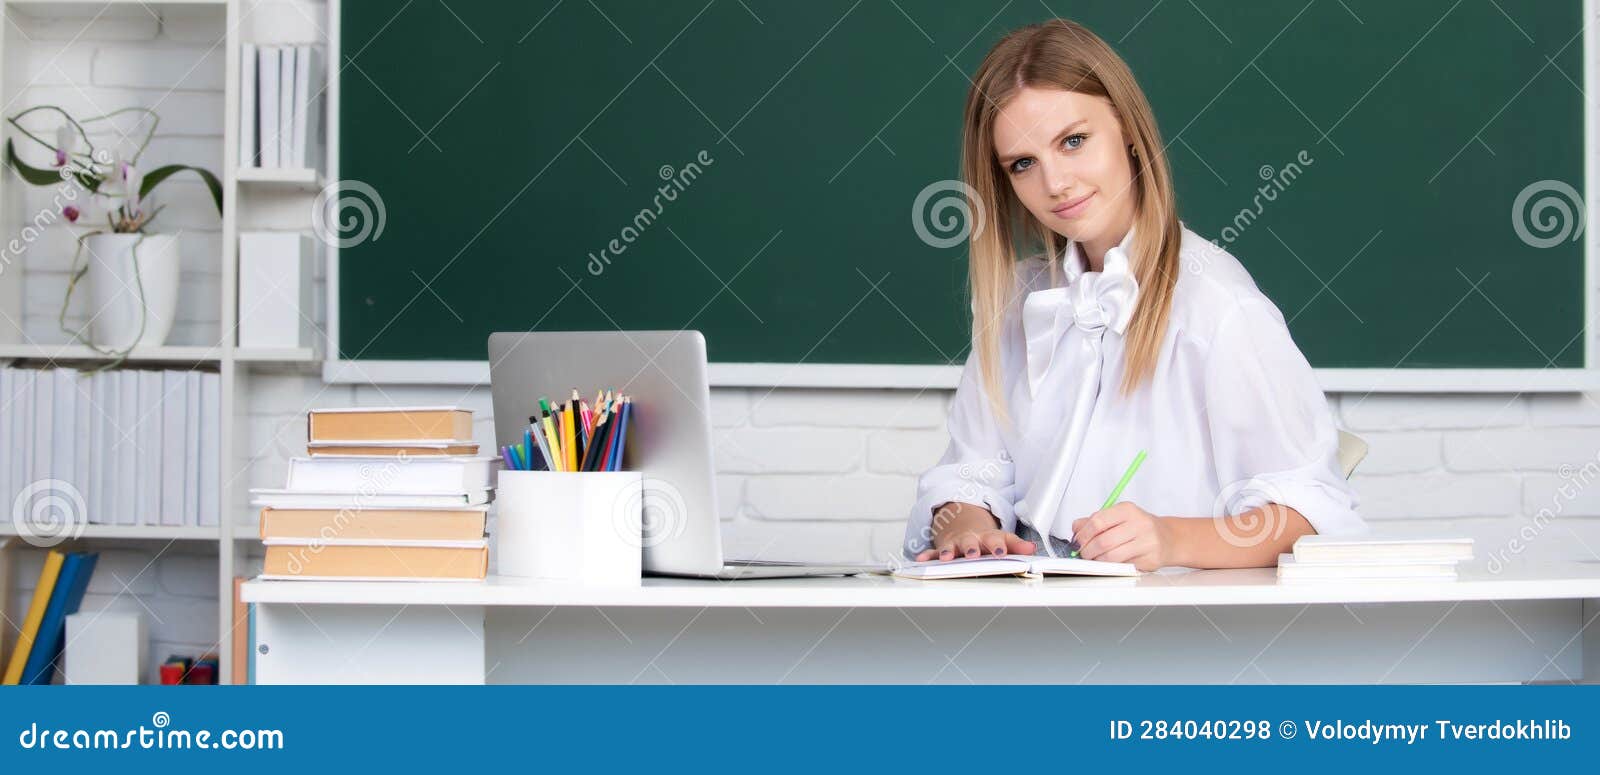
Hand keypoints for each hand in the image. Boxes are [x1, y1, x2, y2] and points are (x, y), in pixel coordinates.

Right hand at [914, 501, 1036, 561]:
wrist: (963, 522)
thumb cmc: (985, 537)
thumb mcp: (1003, 538)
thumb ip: (1016, 545)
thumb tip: (1032, 549)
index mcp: (987, 538)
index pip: (994, 541)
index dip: (997, 546)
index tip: (1001, 552)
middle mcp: (970, 540)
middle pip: (970, 543)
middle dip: (971, 548)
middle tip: (972, 554)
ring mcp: (956, 543)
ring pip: (951, 548)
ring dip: (948, 552)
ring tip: (946, 557)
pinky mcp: (943, 547)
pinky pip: (933, 552)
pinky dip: (927, 556)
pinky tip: (921, 560)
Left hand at [1071, 502, 1170, 571]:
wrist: (1168, 538)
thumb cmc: (1139, 527)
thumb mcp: (1118, 517)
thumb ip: (1095, 521)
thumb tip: (1076, 529)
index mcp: (1127, 510)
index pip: (1097, 521)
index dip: (1083, 534)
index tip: (1077, 542)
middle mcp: (1139, 524)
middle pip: (1103, 541)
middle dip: (1087, 551)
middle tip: (1083, 554)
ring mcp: (1146, 542)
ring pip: (1112, 557)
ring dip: (1097, 561)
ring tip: (1095, 559)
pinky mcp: (1150, 559)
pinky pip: (1123, 566)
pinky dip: (1112, 567)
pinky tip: (1110, 563)